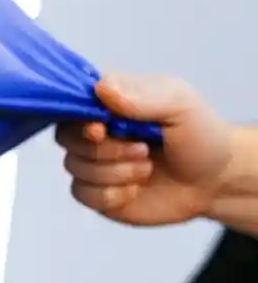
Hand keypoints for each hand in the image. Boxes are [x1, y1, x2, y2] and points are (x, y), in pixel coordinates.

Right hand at [57, 73, 232, 225]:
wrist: (215, 182)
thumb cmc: (200, 136)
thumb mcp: (180, 104)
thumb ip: (141, 94)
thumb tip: (101, 88)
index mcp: (109, 100)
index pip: (71, 102)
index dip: (79, 119)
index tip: (101, 129)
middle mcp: (94, 130)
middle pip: (66, 137)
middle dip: (105, 149)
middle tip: (143, 150)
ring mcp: (93, 162)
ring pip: (75, 168)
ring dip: (116, 172)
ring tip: (147, 168)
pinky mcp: (95, 192)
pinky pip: (82, 193)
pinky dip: (112, 194)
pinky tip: (135, 190)